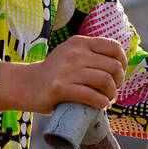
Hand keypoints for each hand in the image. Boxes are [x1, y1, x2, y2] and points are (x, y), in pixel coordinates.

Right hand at [0, 37, 127, 114]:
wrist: (24, 85)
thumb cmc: (53, 74)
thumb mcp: (70, 54)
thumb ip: (89, 54)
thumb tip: (118, 65)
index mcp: (79, 42)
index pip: (114, 47)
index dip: (122, 63)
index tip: (118, 75)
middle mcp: (74, 53)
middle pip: (112, 67)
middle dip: (118, 82)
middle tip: (112, 91)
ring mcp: (67, 70)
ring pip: (105, 81)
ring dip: (111, 94)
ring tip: (107, 99)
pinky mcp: (60, 88)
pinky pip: (92, 96)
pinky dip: (102, 103)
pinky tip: (101, 106)